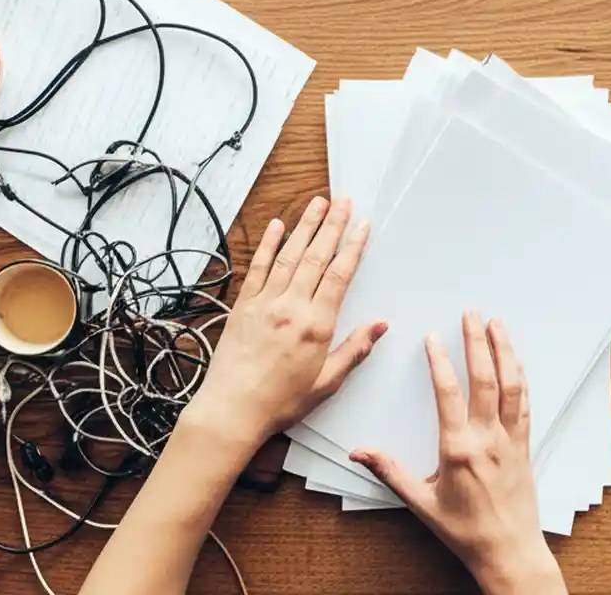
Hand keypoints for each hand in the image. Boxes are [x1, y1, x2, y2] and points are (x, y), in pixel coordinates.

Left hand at [187, 196, 387, 444]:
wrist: (231, 410)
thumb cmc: (279, 402)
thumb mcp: (326, 382)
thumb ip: (354, 350)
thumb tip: (379, 326)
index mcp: (315, 326)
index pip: (339, 275)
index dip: (353, 247)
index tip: (363, 226)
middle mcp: (290, 307)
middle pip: (316, 256)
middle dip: (332, 225)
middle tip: (345, 201)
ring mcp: (264, 303)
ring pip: (289, 255)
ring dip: (305, 226)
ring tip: (318, 203)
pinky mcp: (244, 306)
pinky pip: (258, 268)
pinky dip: (269, 245)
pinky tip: (278, 226)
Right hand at [350, 313, 564, 594]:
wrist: (508, 552)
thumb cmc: (464, 531)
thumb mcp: (420, 504)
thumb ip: (389, 472)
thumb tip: (357, 452)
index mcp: (459, 450)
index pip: (450, 395)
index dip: (441, 362)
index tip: (433, 337)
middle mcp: (488, 440)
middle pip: (485, 380)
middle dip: (477, 342)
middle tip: (471, 312)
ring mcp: (510, 441)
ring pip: (512, 386)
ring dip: (505, 351)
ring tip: (497, 324)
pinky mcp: (524, 446)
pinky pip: (524, 404)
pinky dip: (520, 377)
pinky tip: (515, 361)